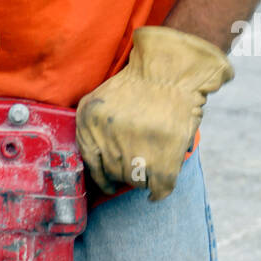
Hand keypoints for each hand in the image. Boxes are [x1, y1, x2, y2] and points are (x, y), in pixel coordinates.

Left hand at [76, 26, 232, 200]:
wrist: (172, 69)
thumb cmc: (141, 85)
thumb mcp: (103, 100)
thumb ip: (94, 130)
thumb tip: (100, 171)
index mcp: (88, 121)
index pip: (91, 163)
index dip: (102, 175)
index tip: (110, 182)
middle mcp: (105, 137)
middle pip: (113, 174)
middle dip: (126, 171)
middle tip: (140, 160)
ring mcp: (133, 151)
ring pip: (135, 181)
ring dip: (144, 176)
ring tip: (154, 157)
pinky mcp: (160, 160)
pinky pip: (158, 188)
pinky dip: (159, 191)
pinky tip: (157, 188)